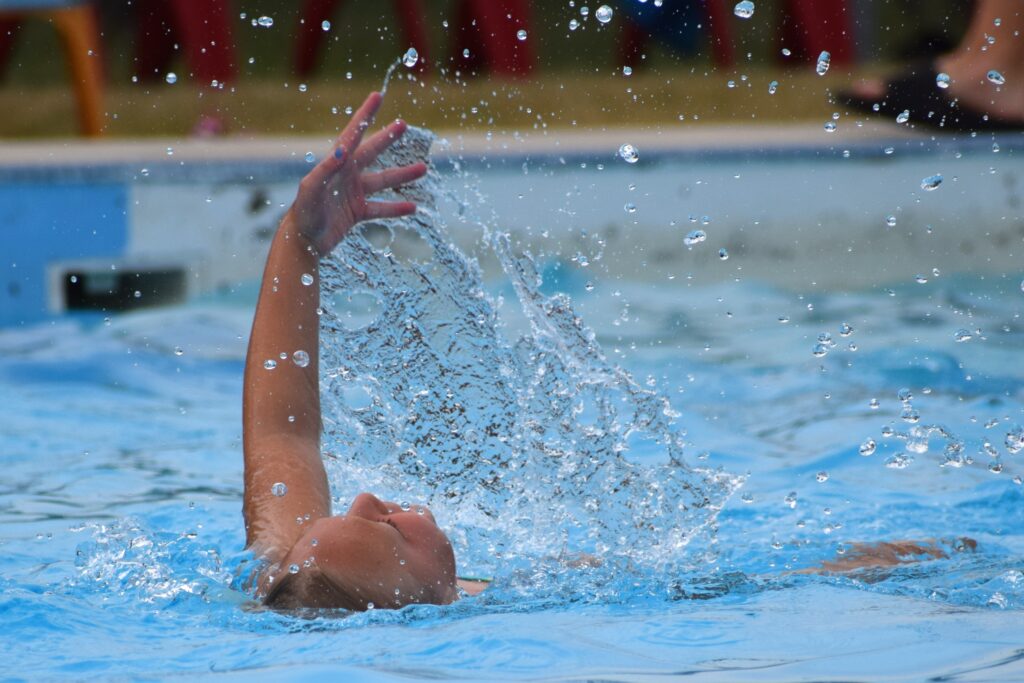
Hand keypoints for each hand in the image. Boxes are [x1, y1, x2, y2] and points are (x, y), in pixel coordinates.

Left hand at [287, 91, 427, 255]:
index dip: (365, 115)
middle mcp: (346, 175)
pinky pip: (380, 208)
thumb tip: (341, 148)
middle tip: (403, 124)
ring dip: (402, 175)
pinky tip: (413, 207)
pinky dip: (396, 208)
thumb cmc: (303, 213)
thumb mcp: (311, 189)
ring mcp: (353, 193)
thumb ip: (326, 169)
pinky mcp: (357, 212)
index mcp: (336, 164)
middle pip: (371, 152)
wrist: (302, 242)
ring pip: (383, 181)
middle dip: (387, 138)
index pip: (353, 134)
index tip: (377, 96)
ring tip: (423, 168)